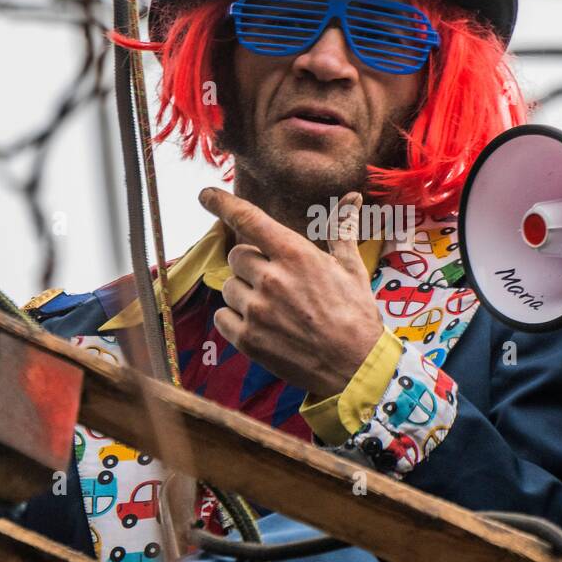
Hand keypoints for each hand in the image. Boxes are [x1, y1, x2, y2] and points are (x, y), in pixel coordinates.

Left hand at [198, 188, 383, 397]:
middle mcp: (272, 279)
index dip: (222, 203)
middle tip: (277, 282)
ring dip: (245, 293)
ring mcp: (257, 310)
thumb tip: (352, 198)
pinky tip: (261, 325)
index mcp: (296, 255)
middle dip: (252, 265)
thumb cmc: (356, 315)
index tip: (205, 194)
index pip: (249, 219)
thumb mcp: (351, 268)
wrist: (356, 367)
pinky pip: (222, 316)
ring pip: (228, 286)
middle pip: (237, 255)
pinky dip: (235, 318)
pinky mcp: (247, 339)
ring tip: (274, 309)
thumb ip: (341, 229)